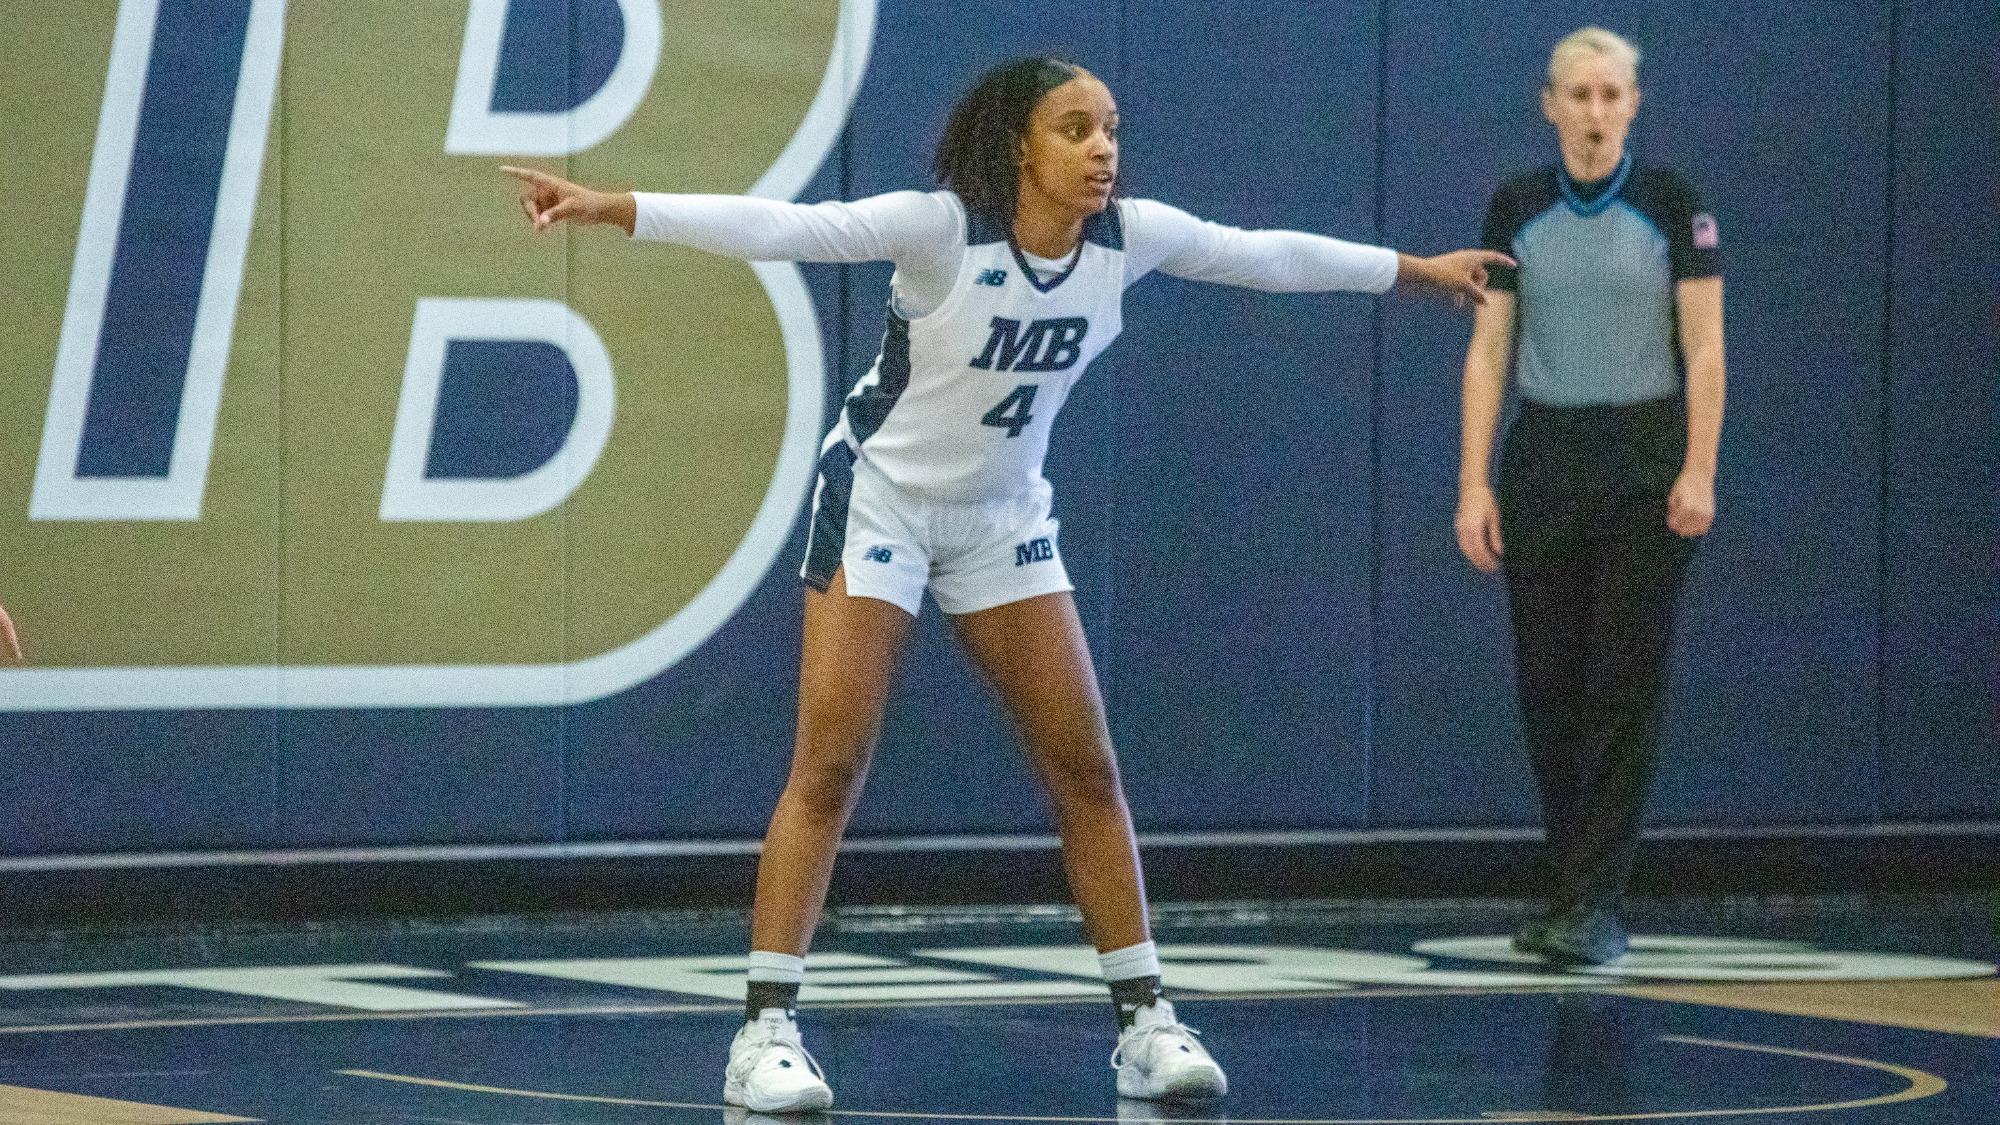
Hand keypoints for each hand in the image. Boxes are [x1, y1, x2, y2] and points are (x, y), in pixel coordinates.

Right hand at [500, 165, 633, 233]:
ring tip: (542, 229)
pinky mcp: (553, 211)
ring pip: (533, 209)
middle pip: (528, 199)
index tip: (502, 169)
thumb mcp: (572, 209)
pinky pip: (540, 216)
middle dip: (529, 211)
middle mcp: (548, 191)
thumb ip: (556, 215)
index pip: (530, 176)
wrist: (600, 211)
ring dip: (535, 219)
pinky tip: (544, 230)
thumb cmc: (588, 204)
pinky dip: (540, 222)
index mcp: (551, 183)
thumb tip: (542, 223)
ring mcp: (550, 201)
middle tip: (538, 224)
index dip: (516, 173)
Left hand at [1398, 249, 1515, 307]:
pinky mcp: (1451, 272)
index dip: (1505, 261)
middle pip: (1482, 273)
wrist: (1420, 273)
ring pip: (1472, 279)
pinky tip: (1457, 303)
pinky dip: (1462, 291)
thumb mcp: (1463, 286)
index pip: (1494, 257)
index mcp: (1473, 257)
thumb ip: (1477, 294)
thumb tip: (1486, 303)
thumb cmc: (1442, 275)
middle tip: (1474, 298)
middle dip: (1480, 286)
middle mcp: (1467, 259)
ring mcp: (1459, 266)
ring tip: (1461, 303)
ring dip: (1469, 291)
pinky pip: (1462, 282)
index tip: (1514, 266)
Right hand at [1455, 485, 1504, 572]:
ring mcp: (1459, 529)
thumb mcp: (1495, 517)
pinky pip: (1463, 544)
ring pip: (1465, 550)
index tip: (1496, 566)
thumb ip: (1496, 536)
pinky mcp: (1458, 528)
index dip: (1488, 560)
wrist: (1472, 488)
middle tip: (1491, 570)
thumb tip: (1499, 552)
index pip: (1480, 550)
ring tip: (1484, 565)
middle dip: (1481, 563)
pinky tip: (1477, 555)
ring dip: (1474, 559)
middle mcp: (1464, 530)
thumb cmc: (1486, 500)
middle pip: (1471, 553)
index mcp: (1474, 527)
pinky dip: (1470, 552)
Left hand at [1667, 469, 1714, 536]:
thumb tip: (1672, 525)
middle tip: (1677, 523)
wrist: (1700, 475)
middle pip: (1685, 530)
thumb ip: (1672, 511)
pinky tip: (1693, 525)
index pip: (1675, 524)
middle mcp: (1697, 511)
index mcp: (1686, 507)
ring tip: (1685, 524)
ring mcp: (1705, 513)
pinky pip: (1704, 528)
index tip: (1671, 520)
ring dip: (1688, 530)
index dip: (1671, 524)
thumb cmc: (1684, 485)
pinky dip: (1697, 529)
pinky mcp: (1711, 513)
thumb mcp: (1673, 496)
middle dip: (1679, 527)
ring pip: (1695, 531)